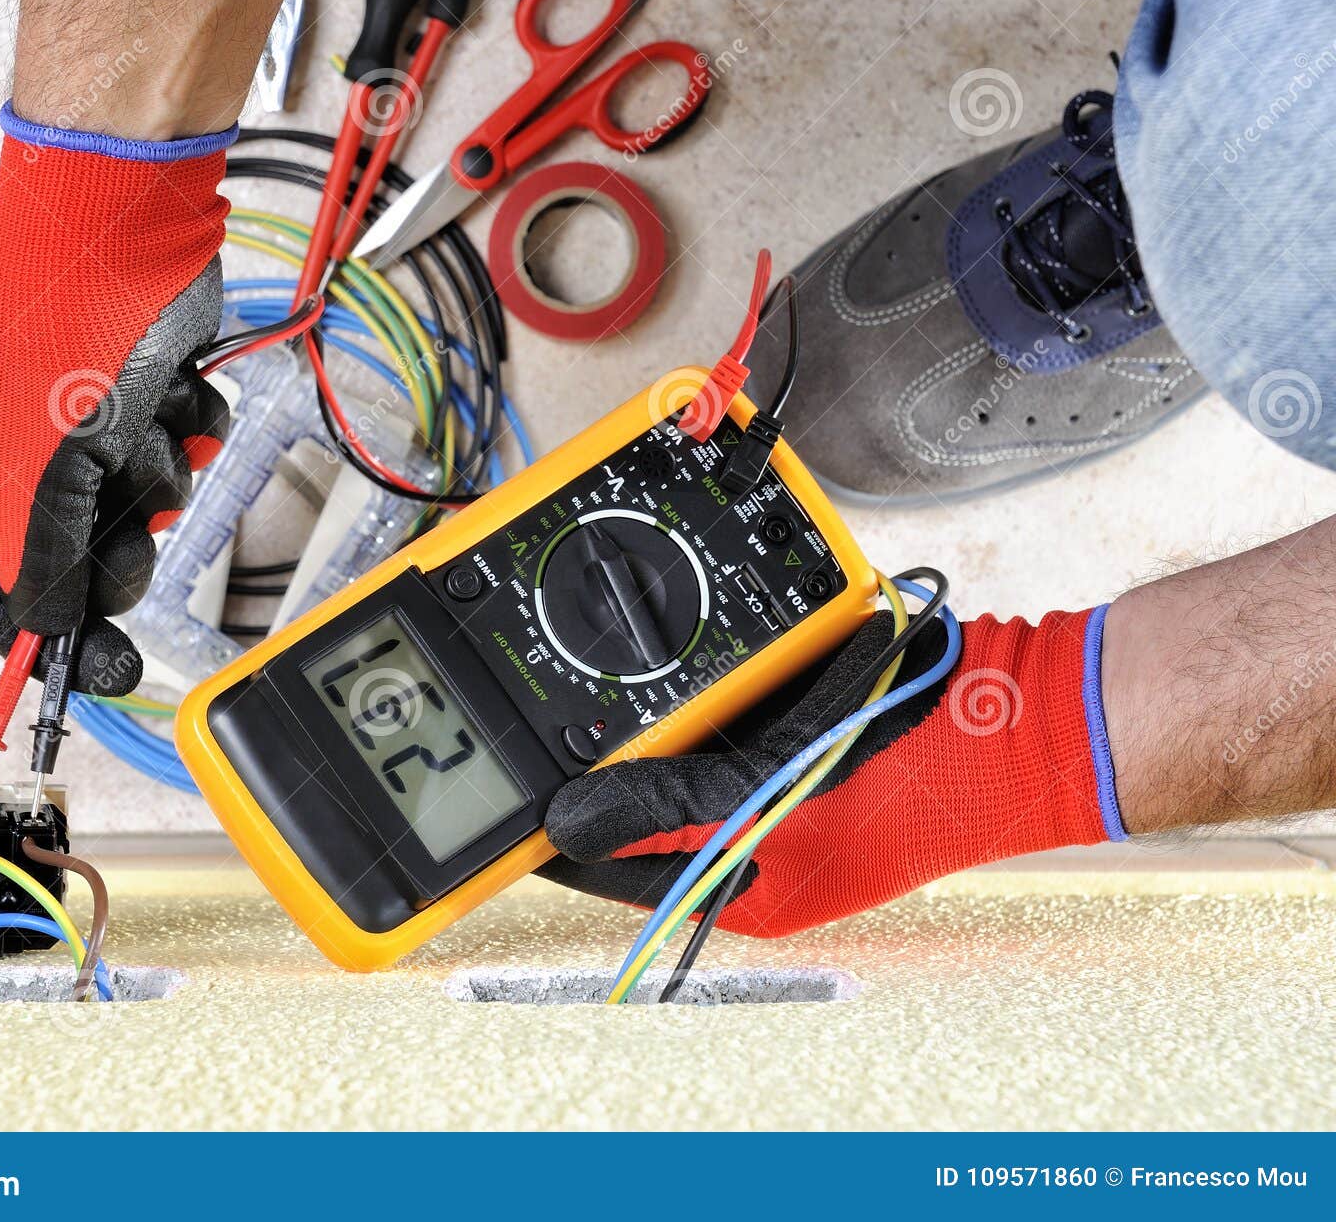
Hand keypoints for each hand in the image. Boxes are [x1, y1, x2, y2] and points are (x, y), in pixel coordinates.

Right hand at [0, 125, 231, 694]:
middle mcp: (11, 452)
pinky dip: (189, 430)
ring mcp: (77, 422)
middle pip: (76, 557)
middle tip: (130, 511)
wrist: (130, 222)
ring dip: (159, 472)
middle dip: (120, 537)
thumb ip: (41, 568)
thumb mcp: (40, 475)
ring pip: (137, 504)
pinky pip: (178, 453)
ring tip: (144, 423)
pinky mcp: (138, 395)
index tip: (99, 673)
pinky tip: (176, 394)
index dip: (45, 635)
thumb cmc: (65, 330)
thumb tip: (46, 639)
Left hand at [540, 606, 1121, 935]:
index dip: (556, 830)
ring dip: (657, 714)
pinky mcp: (801, 732)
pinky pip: (732, 705)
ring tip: (607, 671)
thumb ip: (666, 810)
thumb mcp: (778, 798)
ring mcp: (778, 784)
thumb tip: (568, 821)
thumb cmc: (924, 778)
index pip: (616, 866)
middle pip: (644, 802)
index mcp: (744, 885)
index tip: (506, 791)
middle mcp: (753, 841)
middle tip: (549, 707)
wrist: (1025, 713)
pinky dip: (708, 678)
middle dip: (605, 759)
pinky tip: (691, 646)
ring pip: (685, 748)